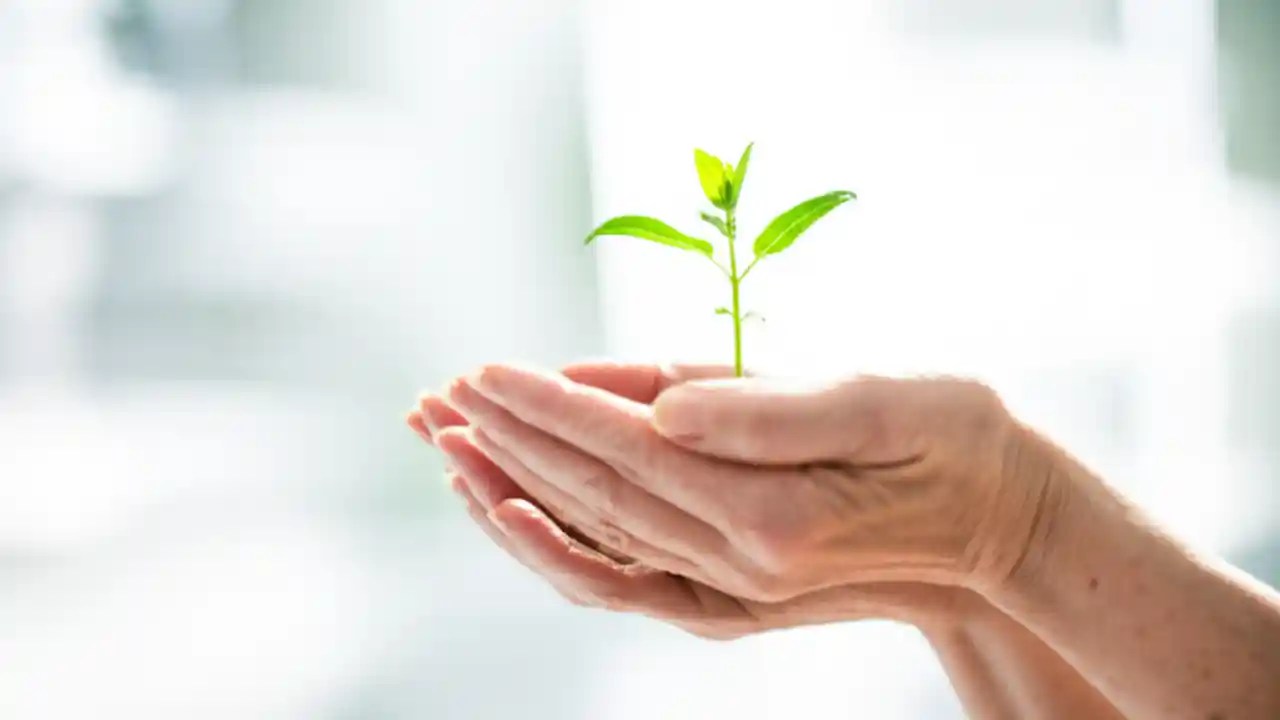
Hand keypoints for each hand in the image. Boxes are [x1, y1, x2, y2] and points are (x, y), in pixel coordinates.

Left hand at [439, 364, 1059, 602]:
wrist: (1000, 522)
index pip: (631, 454)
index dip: (551, 410)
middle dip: (511, 443)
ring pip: (600, 532)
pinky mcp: (733, 582)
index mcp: (775, 514)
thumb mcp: (882, 400)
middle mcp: (743, 561)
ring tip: (451, 448)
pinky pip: (627, 561)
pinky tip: (521, 505)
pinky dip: (564, 532)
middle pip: (597, 496)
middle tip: (436, 402)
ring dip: (519, 486)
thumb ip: (769, 409)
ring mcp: (735, 582)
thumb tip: (662, 407)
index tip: (483, 371)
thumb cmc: (957, 440)